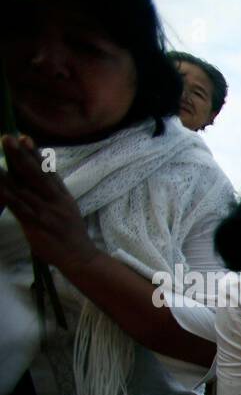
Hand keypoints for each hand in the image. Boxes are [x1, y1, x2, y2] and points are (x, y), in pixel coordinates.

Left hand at [0, 134, 99, 272]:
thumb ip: (54, 194)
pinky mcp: (36, 223)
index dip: (36, 154)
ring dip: (7, 171)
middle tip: (7, 138)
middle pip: (35, 174)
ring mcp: (45, 211)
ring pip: (23, 188)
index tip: (24, 138)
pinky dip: (6, 194)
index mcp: (63, 196)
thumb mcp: (68, 210)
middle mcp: (54, 200)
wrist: (80, 257)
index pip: (48, 171)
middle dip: (20, 155)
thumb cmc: (71, 235)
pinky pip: (17, 206)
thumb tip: (40, 179)